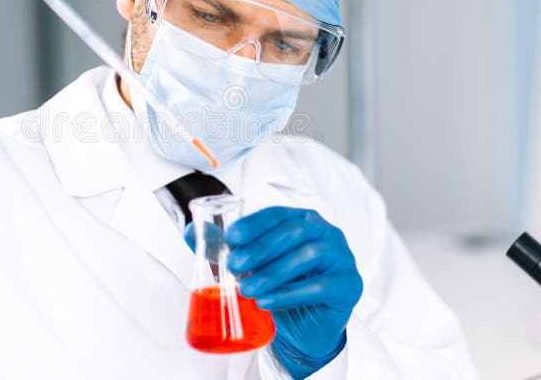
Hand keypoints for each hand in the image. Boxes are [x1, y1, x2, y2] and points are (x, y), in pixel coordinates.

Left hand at [225, 207, 362, 376]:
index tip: (231, 237)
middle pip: (293, 232)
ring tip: (246, 288)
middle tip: (234, 265)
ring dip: (272, 273)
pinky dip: (289, 294)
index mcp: (303, 220)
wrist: (309, 325)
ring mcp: (342, 257)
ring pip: (307, 256)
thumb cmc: (283, 285)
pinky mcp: (349, 285)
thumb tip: (191, 231)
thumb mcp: (254, 265)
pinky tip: (267, 302)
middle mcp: (326, 233)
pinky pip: (319, 287)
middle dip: (260, 248)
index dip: (254, 224)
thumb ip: (226, 246)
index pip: (277, 214)